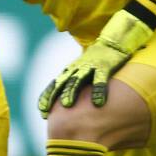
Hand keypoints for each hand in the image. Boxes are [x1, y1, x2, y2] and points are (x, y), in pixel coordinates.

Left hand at [38, 8, 152, 116]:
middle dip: (55, 96)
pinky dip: (98, 90)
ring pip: (77, 79)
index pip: (55, 85)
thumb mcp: (82, 71)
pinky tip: (98, 103)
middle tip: (50, 110)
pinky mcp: (104, 66)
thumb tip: (68, 109)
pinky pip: (100, 78)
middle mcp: (77, 69)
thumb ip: (75, 86)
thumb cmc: (96, 62)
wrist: (112, 43)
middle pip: (63, 83)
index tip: (43, 112)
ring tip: (66, 105)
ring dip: (71, 91)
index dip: (48, 97)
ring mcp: (89, 67)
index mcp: (70, 71)